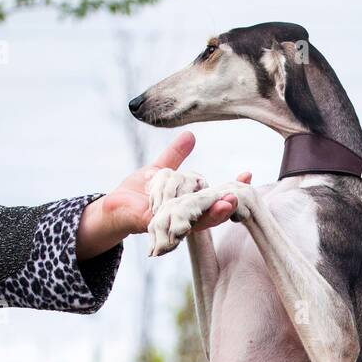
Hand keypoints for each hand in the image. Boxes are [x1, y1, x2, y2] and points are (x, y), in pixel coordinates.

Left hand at [75, 132, 245, 259]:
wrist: (112, 208)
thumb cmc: (137, 192)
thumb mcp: (160, 170)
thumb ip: (175, 156)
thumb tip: (191, 135)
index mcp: (189, 203)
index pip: (214, 195)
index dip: (231, 187)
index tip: (248, 174)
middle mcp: (184, 216)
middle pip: (210, 210)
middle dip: (227, 203)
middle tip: (241, 193)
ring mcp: (172, 223)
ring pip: (196, 220)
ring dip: (213, 213)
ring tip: (227, 204)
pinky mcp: (156, 227)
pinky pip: (172, 224)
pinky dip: (184, 220)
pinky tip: (196, 213)